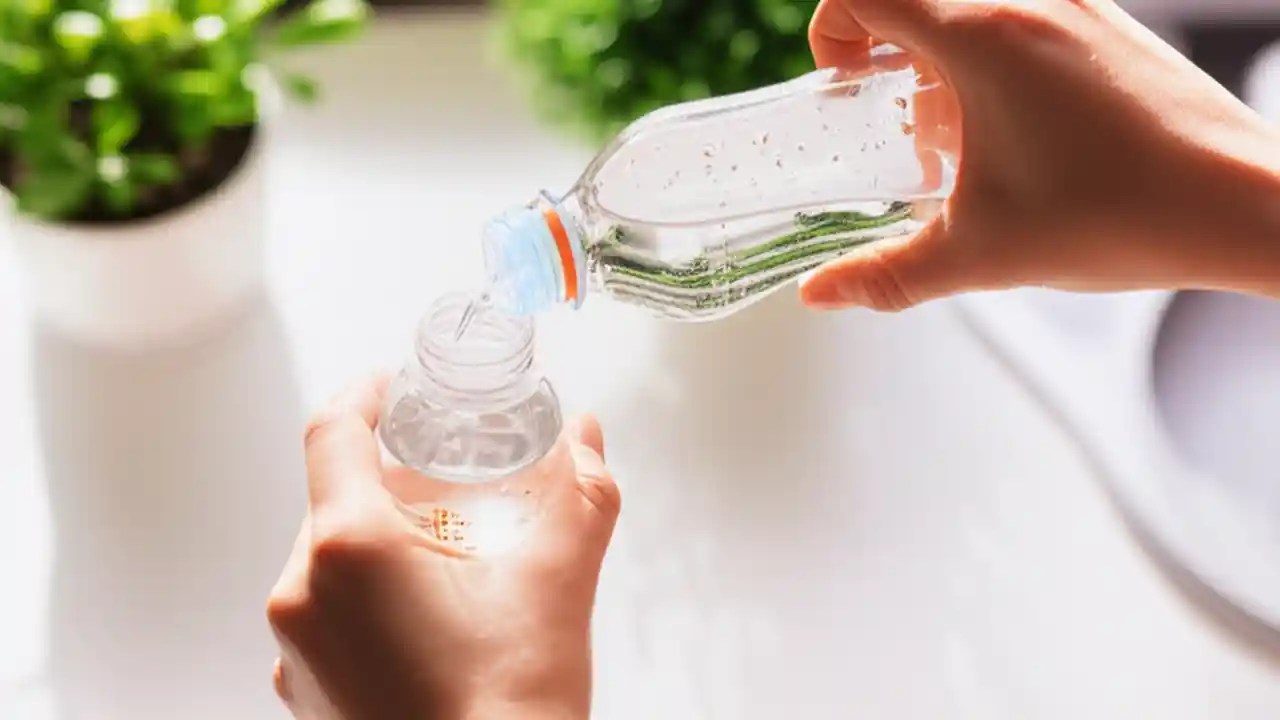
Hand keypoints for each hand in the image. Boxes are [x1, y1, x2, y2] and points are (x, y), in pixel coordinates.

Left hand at [267, 376, 620, 719]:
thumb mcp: (560, 578)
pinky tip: (426, 617)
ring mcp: (293, 648)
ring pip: (328, 556)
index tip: (392, 386)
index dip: (363, 393)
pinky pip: (324, 612)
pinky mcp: (303, 689)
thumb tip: (588, 437)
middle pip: (335, 495)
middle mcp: (301, 592)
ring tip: (449, 555)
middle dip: (391, 478)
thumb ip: (580, 491)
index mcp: (349, 546)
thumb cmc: (511, 704)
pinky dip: (366, 594)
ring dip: (381, 538)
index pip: (331, 430)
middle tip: (451, 482)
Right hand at [801, 0, 1279, 310]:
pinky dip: (990, 51)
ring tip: (950, 128)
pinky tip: (1011, 130)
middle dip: (880, 38)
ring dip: (938, 47)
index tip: (844, 82)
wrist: (1243, 204)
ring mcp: (1076, 2)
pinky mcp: (1109, 22)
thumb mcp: (981, 253)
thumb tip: (821, 295)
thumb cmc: (1118, 215)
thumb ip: (886, 275)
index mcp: (981, 35)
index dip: (833, 28)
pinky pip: (1022, 10)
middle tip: (885, 103)